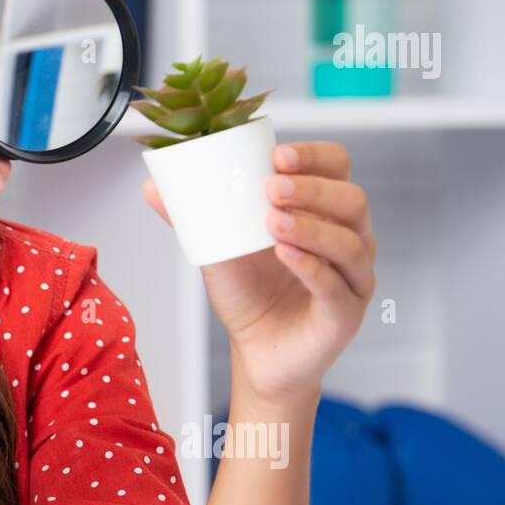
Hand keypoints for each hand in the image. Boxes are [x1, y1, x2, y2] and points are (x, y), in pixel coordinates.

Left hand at [142, 140, 376, 405]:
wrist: (256, 350)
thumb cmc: (248, 291)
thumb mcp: (217, 245)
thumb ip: (192, 215)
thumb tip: (151, 185)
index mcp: (324, 210)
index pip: (337, 166)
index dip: (314, 156)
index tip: (276, 154)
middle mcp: (350, 238)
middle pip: (351, 200)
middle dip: (311, 189)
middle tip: (270, 189)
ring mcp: (354, 277)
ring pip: (350, 242)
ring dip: (310, 227)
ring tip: (271, 223)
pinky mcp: (346, 314)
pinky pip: (337, 286)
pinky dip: (312, 267)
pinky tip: (285, 255)